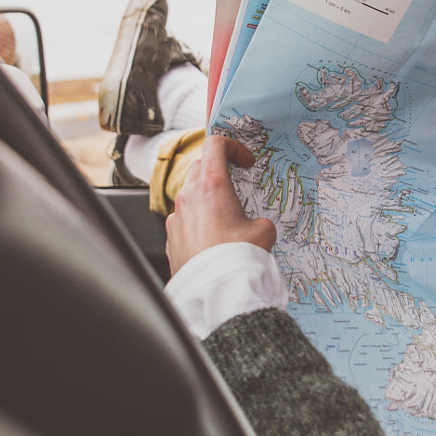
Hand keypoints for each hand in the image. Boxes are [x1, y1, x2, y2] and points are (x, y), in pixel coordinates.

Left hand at [166, 135, 275, 273]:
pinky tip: (211, 239)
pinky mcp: (171, 236)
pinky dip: (196, 221)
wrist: (215, 291)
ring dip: (206, 198)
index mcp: (212, 186)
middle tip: (235, 186)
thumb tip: (256, 227)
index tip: (244, 162)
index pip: (216, 144)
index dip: (233, 147)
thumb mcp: (264, 232)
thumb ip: (259, 219)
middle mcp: (189, 197)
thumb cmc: (236, 260)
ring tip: (224, 218)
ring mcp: (177, 216)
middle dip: (219, 171)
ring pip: (189, 194)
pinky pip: (183, 219)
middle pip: (200, 166)